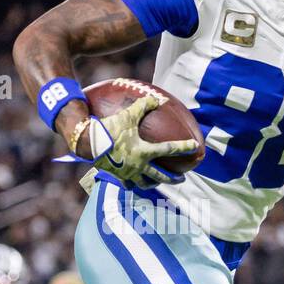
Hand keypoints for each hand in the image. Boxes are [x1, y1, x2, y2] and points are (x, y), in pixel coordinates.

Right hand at [78, 92, 197, 186]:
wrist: (88, 142)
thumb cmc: (109, 128)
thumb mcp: (128, 115)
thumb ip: (144, 106)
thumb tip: (157, 99)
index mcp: (145, 151)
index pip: (169, 149)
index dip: (184, 147)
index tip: (196, 147)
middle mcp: (139, 166)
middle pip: (161, 176)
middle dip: (174, 178)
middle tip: (183, 178)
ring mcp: (128, 173)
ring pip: (145, 184)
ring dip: (155, 184)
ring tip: (159, 183)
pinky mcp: (117, 176)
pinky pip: (128, 184)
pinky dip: (133, 185)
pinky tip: (134, 184)